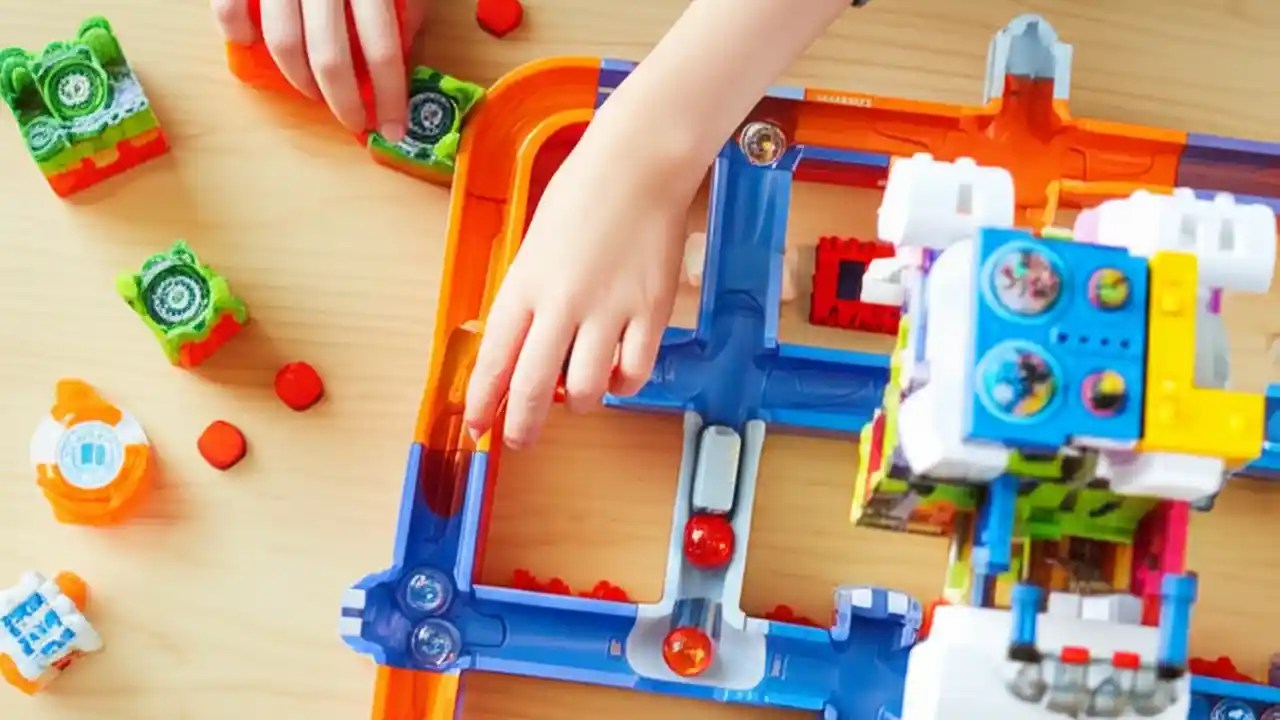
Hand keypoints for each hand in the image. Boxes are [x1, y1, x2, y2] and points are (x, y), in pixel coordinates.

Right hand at [212, 0, 428, 140]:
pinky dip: (237, 32)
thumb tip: (404, 50)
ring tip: (313, 91)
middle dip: (343, 104)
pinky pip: (230, 8)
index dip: (389, 97)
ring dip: (300, 81)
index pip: (383, 50)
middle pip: (330, 59)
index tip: (395, 128)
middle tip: (354, 123)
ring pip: (283, 45)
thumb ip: (407, 2)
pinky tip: (250, 43)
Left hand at [464, 137, 693, 448]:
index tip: (476, 423)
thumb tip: (521, 348)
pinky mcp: (650, 312)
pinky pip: (633, 373)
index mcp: (524, 284)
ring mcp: (609, 310)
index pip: (493, 359)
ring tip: (577, 394)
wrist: (639, 165)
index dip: (482, 401)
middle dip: (522, 426)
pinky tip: (617, 375)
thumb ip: (527, 297)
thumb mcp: (535, 245)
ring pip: (585, 390)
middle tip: (521, 439)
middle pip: (532, 387)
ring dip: (577, 404)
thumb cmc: (583, 195)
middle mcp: (562, 303)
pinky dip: (622, 385)